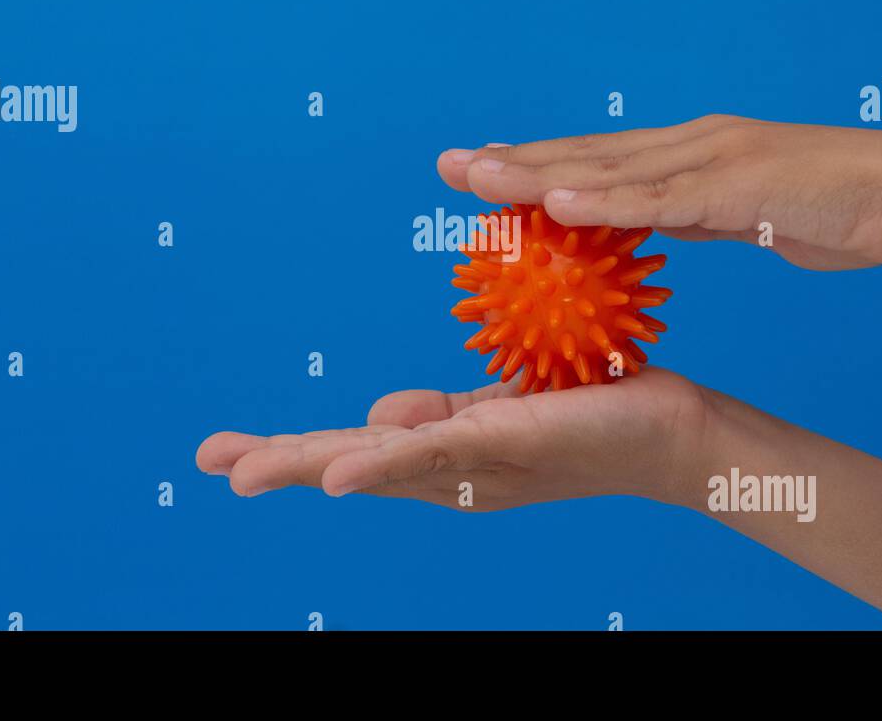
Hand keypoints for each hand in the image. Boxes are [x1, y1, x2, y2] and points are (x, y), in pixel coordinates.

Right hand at [195, 368, 704, 511]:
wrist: (670, 431)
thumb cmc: (591, 409)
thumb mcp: (502, 408)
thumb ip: (444, 416)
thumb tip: (382, 412)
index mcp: (446, 457)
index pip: (357, 453)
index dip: (292, 455)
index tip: (227, 455)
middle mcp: (454, 472)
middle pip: (353, 467)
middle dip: (280, 467)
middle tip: (211, 462)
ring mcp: (477, 463)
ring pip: (379, 465)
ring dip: (309, 466)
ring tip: (244, 473)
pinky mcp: (508, 442)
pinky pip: (437, 452)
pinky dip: (383, 462)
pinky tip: (337, 473)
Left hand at [438, 114, 881, 270]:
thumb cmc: (832, 206)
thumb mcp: (743, 214)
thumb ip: (691, 214)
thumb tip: (644, 227)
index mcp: (688, 155)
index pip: (597, 161)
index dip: (536, 163)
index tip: (482, 172)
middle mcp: (688, 147)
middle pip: (586, 156)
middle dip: (514, 161)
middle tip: (449, 165)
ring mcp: (710, 161)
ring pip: (609, 171)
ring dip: (538, 175)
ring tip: (476, 178)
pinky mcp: (737, 188)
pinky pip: (659, 202)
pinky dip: (603, 204)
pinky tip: (554, 205)